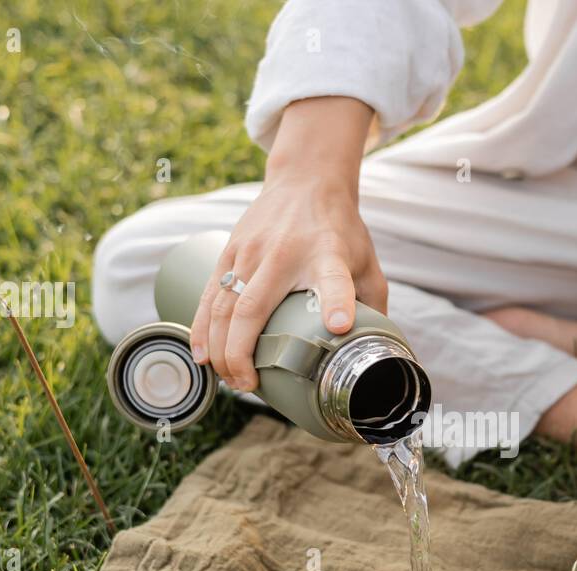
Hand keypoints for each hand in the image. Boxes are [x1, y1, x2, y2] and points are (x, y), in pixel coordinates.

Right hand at [190, 97, 386, 391]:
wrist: (306, 179)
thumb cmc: (340, 229)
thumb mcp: (366, 262)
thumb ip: (370, 305)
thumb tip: (374, 354)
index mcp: (327, 255)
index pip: (333, 279)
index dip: (337, 303)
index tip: (339, 326)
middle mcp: (284, 254)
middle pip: (253, 308)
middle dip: (243, 354)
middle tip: (249, 386)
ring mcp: (251, 251)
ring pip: (224, 306)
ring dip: (222, 348)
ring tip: (230, 379)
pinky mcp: (230, 250)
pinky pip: (210, 295)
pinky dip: (202, 327)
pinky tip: (203, 354)